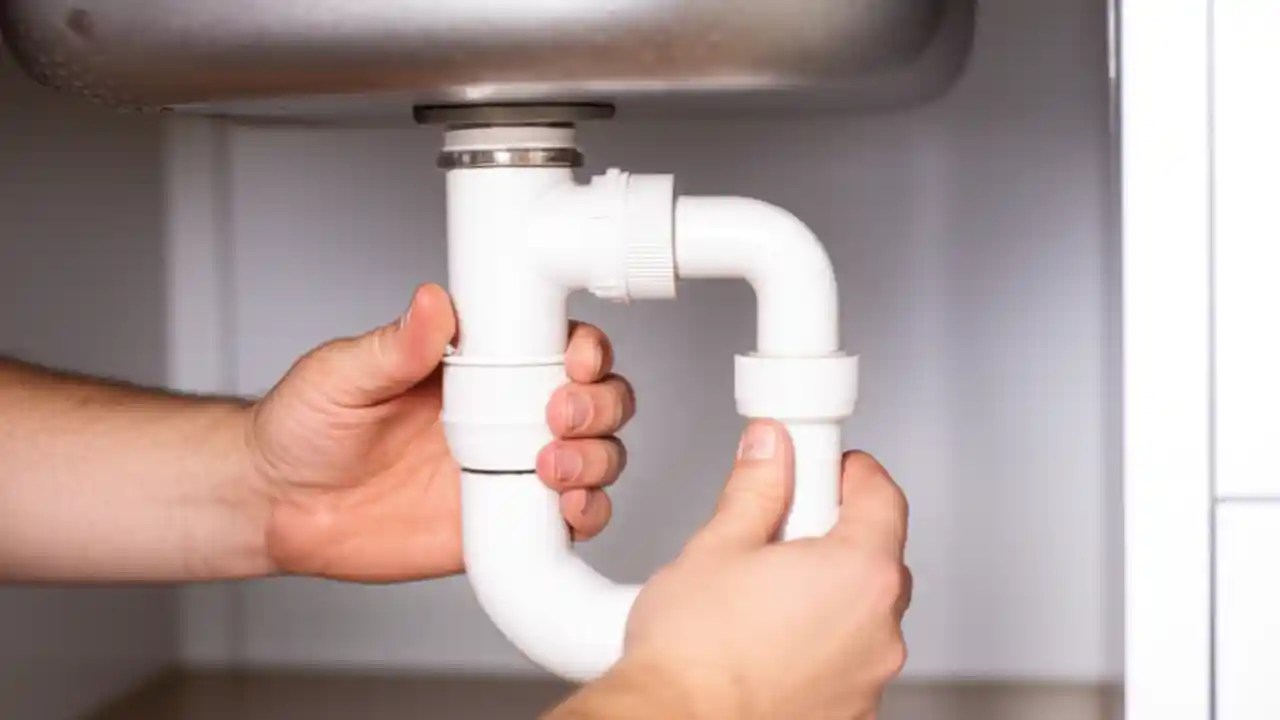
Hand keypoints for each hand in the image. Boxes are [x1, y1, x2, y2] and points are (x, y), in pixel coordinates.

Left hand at [246, 284, 634, 581]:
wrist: (279, 507)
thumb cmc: (306, 428)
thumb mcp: (340, 375)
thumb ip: (393, 346)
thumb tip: (433, 304)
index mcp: (478, 366)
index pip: (557, 343)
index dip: (584, 348)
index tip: (576, 358)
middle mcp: (508, 413)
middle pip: (597, 398)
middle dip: (599, 404)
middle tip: (560, 414)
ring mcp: (512, 468)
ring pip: (597, 455)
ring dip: (596, 457)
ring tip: (550, 466)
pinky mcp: (508, 521)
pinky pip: (571, 518)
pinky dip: (586, 513)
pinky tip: (563, 509)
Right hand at [552, 422, 909, 719]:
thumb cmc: (694, 653)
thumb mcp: (718, 545)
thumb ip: (756, 488)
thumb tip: (770, 452)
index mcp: (859, 574)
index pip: (883, 498)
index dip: (852, 473)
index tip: (825, 467)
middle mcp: (878, 630)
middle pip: (877, 558)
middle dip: (835, 537)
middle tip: (783, 531)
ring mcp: (867, 679)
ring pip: (861, 616)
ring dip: (827, 598)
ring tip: (763, 598)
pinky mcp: (848, 713)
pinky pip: (846, 663)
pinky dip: (819, 647)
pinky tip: (767, 644)